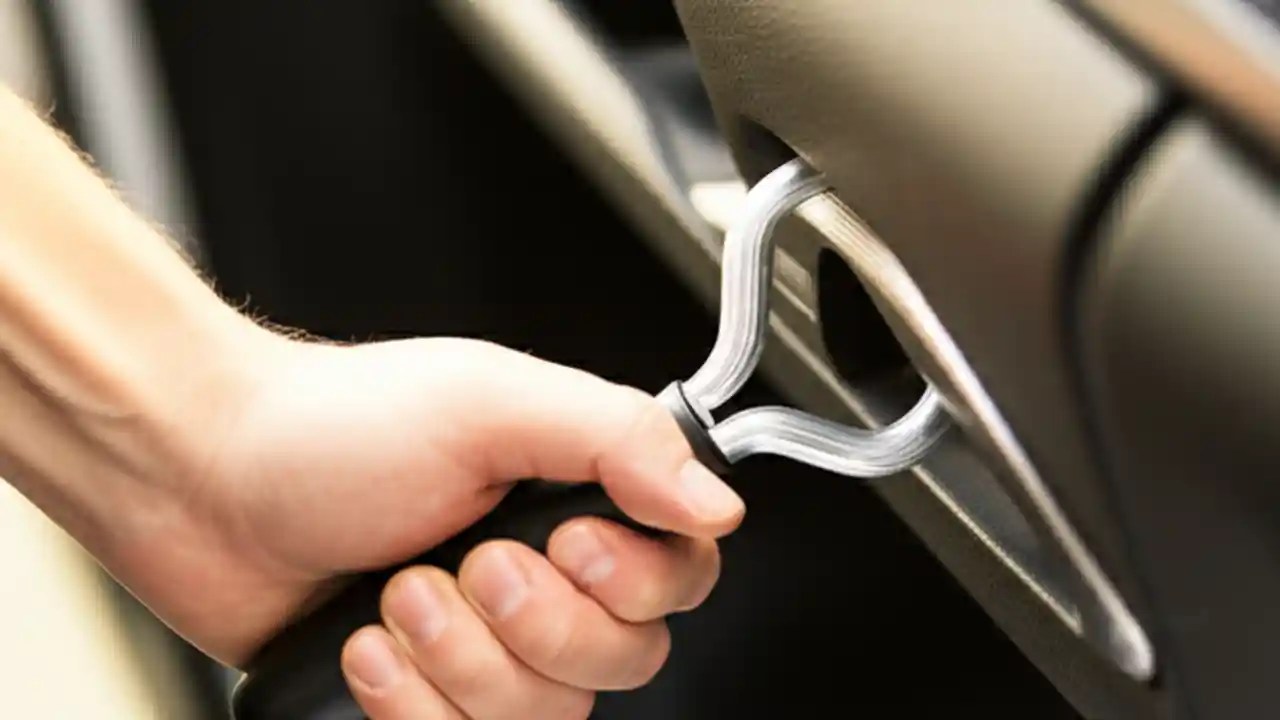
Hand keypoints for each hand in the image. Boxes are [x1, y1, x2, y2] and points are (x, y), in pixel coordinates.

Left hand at [128, 334, 744, 718]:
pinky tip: (368, 651)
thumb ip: (618, 440)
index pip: (679, 574)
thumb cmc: (334, 425)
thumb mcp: (491, 402)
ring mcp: (486, 645)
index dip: (631, 580)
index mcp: (576, 496)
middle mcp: (544, 575)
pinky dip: (413, 709)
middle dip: (533, 624)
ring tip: (397, 598)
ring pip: (545, 713)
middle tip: (467, 564)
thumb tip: (718, 502)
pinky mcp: (429, 699)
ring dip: (461, 662)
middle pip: (621, 660)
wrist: (203, 481)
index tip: (563, 541)